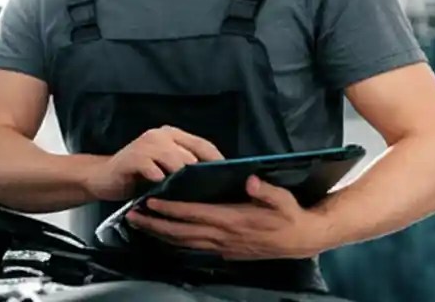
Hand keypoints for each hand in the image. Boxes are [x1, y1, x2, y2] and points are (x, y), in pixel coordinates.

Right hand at [86, 126, 223, 200]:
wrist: (104, 177)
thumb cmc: (139, 175)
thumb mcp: (165, 166)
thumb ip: (185, 165)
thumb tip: (217, 178)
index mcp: (172, 134)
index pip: (204, 145)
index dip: (218, 162)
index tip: (229, 180)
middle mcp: (160, 135)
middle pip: (192, 153)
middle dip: (200, 174)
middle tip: (206, 193)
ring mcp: (145, 145)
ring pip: (175, 160)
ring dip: (180, 178)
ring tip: (181, 193)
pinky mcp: (133, 158)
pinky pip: (154, 170)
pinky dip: (159, 181)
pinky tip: (159, 189)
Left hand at [125, 175, 327, 259]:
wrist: (303, 240)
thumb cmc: (291, 215)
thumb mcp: (283, 200)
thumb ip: (266, 191)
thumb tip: (251, 181)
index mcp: (233, 220)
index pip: (195, 214)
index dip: (172, 209)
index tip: (152, 201)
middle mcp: (224, 236)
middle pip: (182, 232)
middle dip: (155, 224)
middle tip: (132, 215)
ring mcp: (223, 247)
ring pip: (184, 242)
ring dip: (160, 234)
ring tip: (139, 225)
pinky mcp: (226, 252)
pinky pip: (194, 248)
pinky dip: (175, 243)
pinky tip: (162, 238)